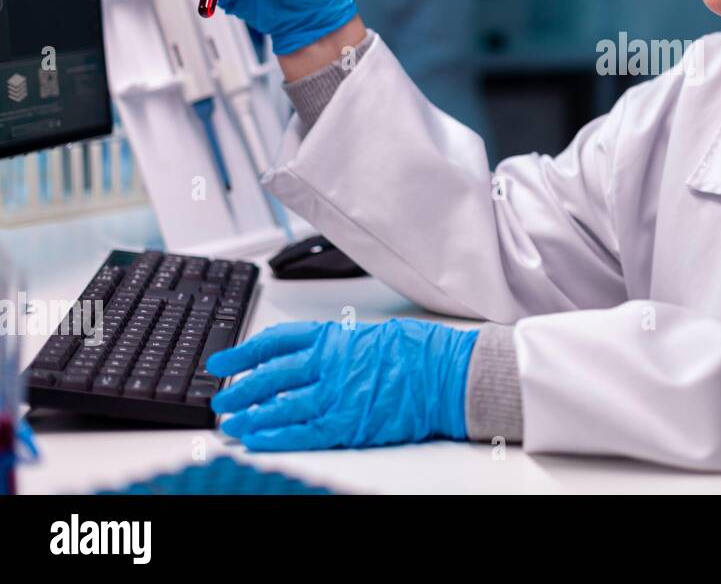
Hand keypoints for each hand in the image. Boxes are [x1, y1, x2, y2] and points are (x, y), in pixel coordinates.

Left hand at [206, 319, 478, 450]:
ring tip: (232, 425)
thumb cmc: (419, 352)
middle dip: (240, 389)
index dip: (242, 353)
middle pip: (270, 377)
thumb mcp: (373, 335)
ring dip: (251, 416)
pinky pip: (301, 431)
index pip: (275, 343)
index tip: (220, 362)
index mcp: (334, 338)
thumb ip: (339, 347)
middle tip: (221, 400)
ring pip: (279, 407)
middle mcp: (328, 364)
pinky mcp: (346, 423)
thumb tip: (314, 359)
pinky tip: (257, 439)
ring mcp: (335, 395)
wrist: (447, 374)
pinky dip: (275, 436)